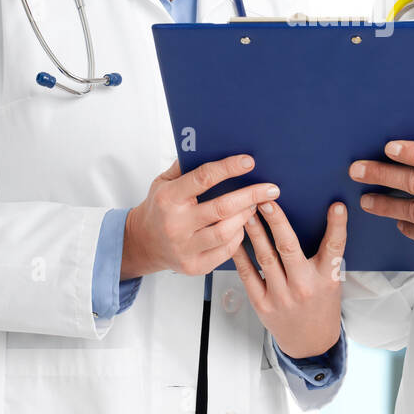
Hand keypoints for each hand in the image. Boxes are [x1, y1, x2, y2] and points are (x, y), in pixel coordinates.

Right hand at [121, 155, 279, 278]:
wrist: (143, 243)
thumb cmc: (158, 208)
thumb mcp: (163, 181)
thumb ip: (184, 166)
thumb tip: (211, 147)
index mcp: (168, 198)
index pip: (203, 178)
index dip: (229, 168)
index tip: (249, 162)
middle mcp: (175, 224)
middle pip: (222, 208)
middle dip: (251, 196)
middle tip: (271, 189)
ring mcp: (184, 248)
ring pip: (227, 231)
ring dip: (246, 217)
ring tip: (255, 206)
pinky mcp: (194, 266)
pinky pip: (226, 250)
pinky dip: (238, 237)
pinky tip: (241, 226)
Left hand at [230, 200, 347, 358]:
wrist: (310, 342)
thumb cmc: (320, 305)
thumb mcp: (331, 280)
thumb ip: (324, 254)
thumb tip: (317, 217)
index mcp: (327, 279)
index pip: (334, 248)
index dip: (337, 226)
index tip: (336, 206)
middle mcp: (304, 287)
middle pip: (289, 248)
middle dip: (276, 221)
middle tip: (265, 199)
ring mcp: (281, 297)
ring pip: (265, 257)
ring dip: (254, 231)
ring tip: (247, 210)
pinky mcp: (263, 305)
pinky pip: (248, 274)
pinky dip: (240, 255)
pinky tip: (234, 238)